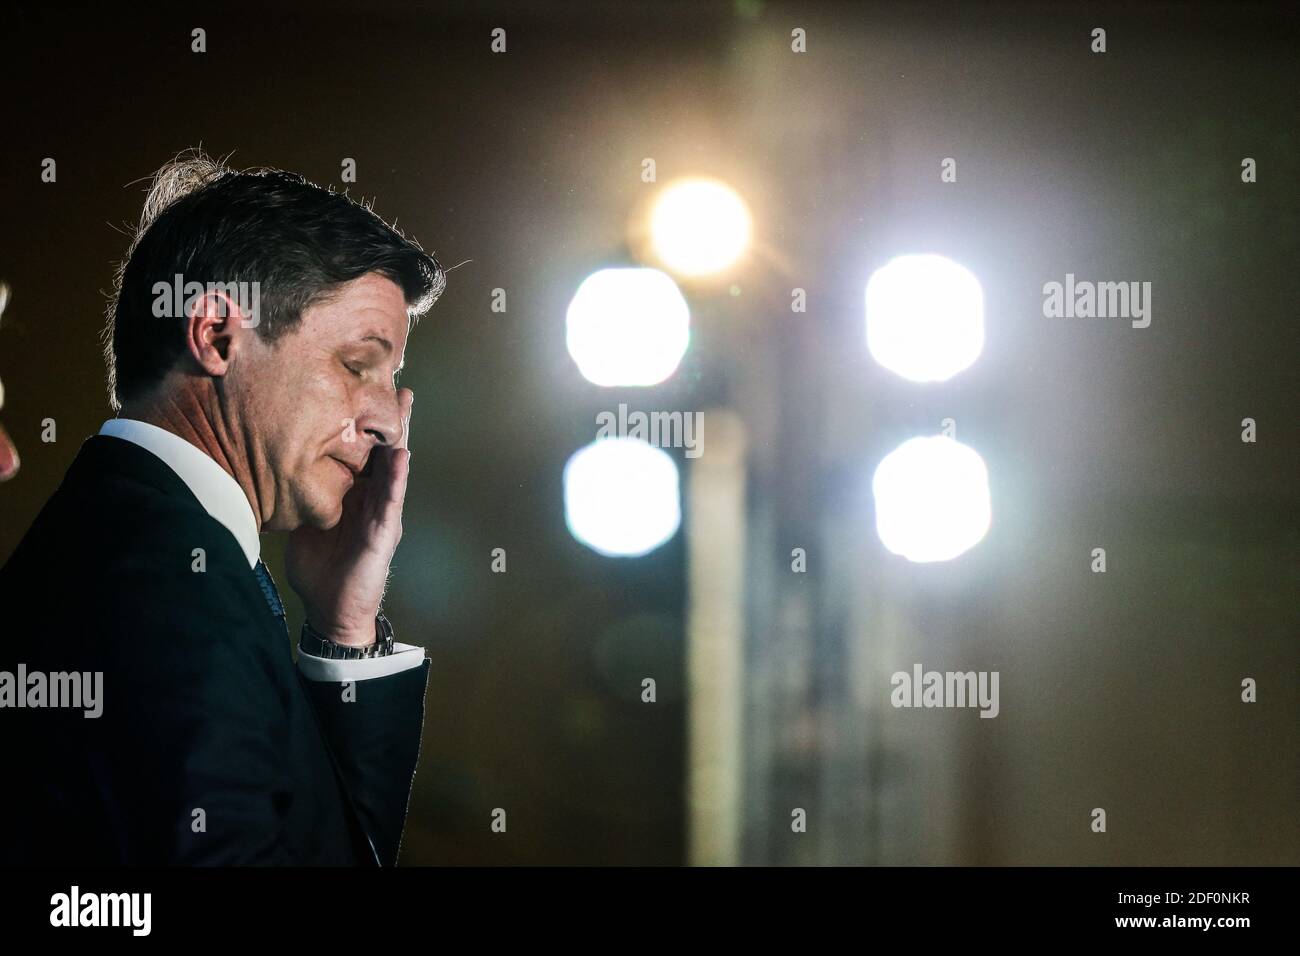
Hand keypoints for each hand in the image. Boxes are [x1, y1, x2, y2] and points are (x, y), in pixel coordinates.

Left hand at [285, 388, 412, 645]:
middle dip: (394, 421)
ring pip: (394, 470)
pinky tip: (401, 456)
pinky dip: (396, 479)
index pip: (362, 453)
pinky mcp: (384, 534)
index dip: (366, 424)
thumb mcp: (306, 523)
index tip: (367, 391)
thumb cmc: (321, 570)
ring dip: (400, 438)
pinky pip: (391, 502)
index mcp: (354, 496)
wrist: (333, 610)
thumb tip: (274, 470)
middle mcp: (372, 500)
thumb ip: (302, 497)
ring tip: (406, 409)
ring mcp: (382, 515)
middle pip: (384, 453)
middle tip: (403, 388)